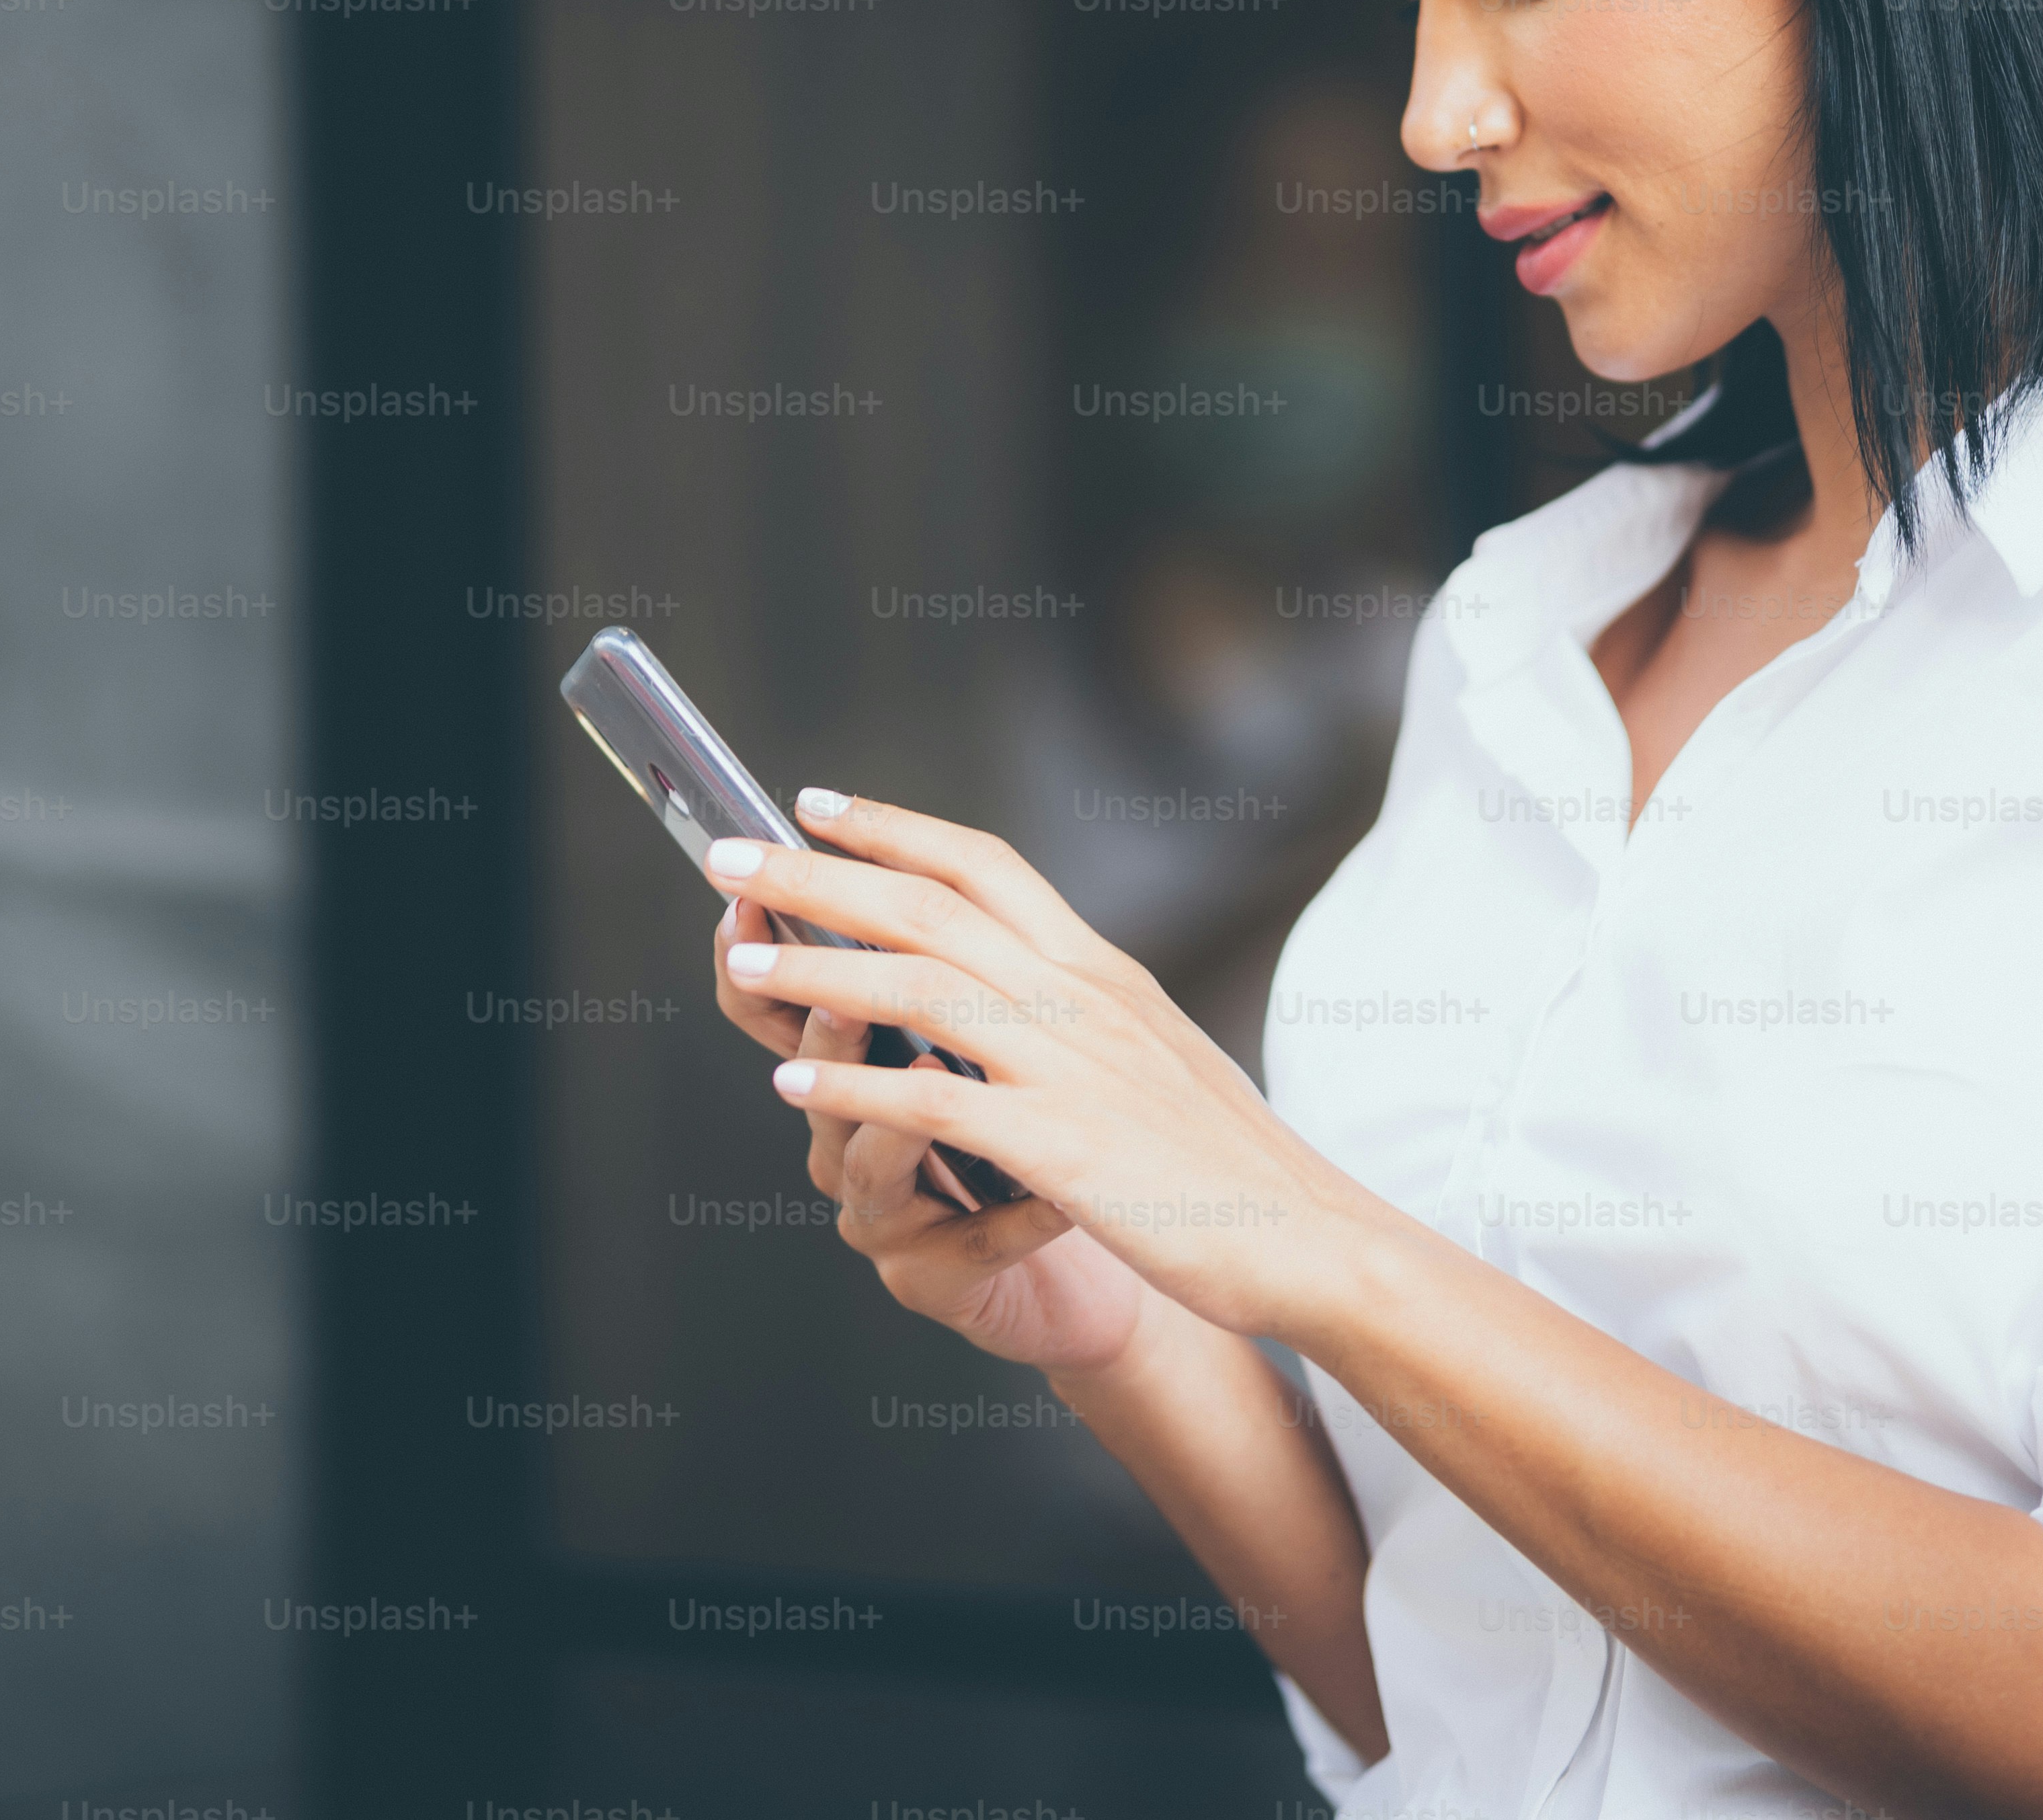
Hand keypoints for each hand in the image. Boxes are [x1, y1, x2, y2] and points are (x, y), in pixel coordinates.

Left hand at [707, 792, 1373, 1344]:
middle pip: (926, 908)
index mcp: (1100, 970)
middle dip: (817, 877)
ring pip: (917, 991)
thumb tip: (1024, 975)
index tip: (818, 805)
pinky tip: (795, 1088)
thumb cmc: (1234, 1159)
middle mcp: (1079, 998)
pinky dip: (855, 1090)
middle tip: (729, 855)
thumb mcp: (1157, 1049)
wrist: (1312, 1237)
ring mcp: (1068, 1067)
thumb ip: (1086, 1008)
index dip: (893, 828)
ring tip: (746, 966)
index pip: (984, 865)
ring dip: (818, 974)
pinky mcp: (1058, 1146)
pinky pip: (932, 1104)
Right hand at [708, 897, 1146, 1371]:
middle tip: (827, 975)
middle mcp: (851, 1135)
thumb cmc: (1038, 1126)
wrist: (1099, 1247)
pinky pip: (967, 1244)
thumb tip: (907, 850)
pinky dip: (1011, 1217)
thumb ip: (941, 959)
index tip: (757, 887)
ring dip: (886, 1112)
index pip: (781, 1000)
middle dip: (815, 1016)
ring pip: (861, 1163)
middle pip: (808, 1073)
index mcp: (856, 1063)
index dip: (760, 947)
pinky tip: (1050, 1199)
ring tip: (925, 1069)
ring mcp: (886, 1211)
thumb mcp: (989, 1025)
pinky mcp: (937, 1277)